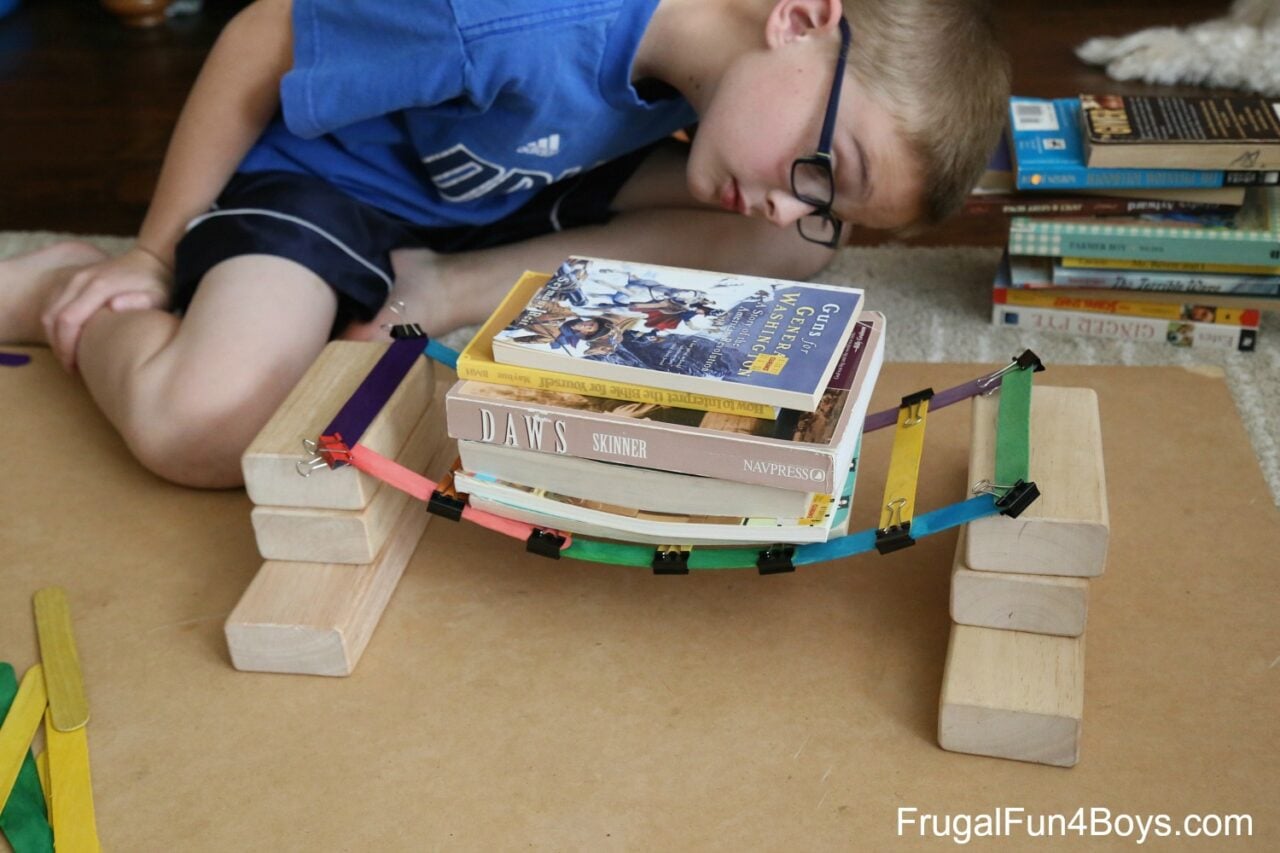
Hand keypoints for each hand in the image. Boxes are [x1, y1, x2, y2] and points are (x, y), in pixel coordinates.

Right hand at [41, 246, 172, 370]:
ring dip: (53, 336)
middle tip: (72, 367)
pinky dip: (54, 325)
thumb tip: (114, 306)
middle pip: (52, 318)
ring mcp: (74, 277)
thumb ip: (141, 301)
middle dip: (57, 346)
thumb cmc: (158, 285)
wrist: (152, 260)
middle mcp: (81, 279)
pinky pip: (52, 305)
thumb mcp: (159, 296)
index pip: (68, 320)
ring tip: (71, 357)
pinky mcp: (72, 279)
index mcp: (98, 286)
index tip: (75, 367)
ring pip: (48, 311)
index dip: (66, 347)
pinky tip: (70, 340)